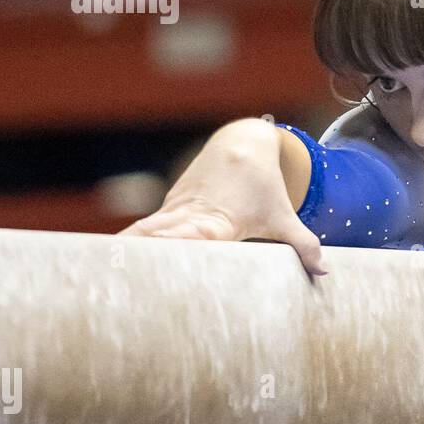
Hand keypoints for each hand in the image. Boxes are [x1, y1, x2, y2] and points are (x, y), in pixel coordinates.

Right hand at [118, 119, 326, 275]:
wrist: (242, 145)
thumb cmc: (265, 187)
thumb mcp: (285, 216)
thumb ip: (304, 244)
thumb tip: (324, 272)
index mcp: (218, 221)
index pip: (191, 238)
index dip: (173, 247)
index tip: (155, 259)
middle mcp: (190, 216)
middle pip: (158, 238)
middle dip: (138, 256)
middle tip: (113, 278)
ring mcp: (174, 212)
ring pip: (144, 232)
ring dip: (124, 252)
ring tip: (100, 275)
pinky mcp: (168, 211)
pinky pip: (143, 230)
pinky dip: (127, 244)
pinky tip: (106, 263)